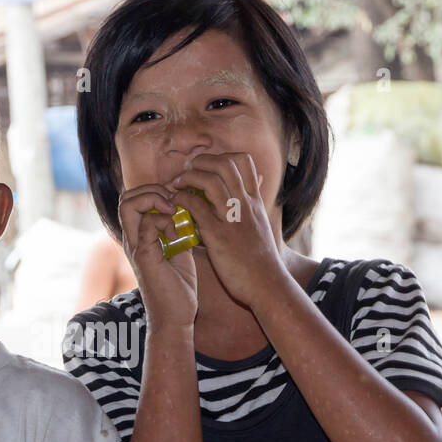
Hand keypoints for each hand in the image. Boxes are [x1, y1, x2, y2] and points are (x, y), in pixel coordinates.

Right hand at [116, 183, 196, 328]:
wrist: (176, 317)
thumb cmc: (179, 288)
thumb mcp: (179, 250)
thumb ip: (176, 230)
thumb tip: (185, 209)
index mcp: (139, 237)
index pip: (133, 199)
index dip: (154, 191)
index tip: (177, 202)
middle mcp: (132, 239)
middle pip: (125, 197)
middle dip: (152, 190)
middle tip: (174, 202)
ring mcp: (135, 247)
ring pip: (128, 204)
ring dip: (155, 200)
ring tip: (174, 212)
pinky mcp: (144, 256)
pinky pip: (148, 224)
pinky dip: (166, 221)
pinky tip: (180, 234)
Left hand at [172, 152, 286, 308]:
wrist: (267, 285)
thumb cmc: (262, 259)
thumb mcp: (262, 224)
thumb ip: (254, 204)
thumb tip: (257, 183)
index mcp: (255, 201)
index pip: (244, 162)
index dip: (223, 156)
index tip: (208, 165)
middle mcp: (246, 205)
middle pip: (226, 164)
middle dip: (203, 161)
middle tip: (188, 169)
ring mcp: (233, 219)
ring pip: (211, 181)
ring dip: (189, 177)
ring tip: (177, 184)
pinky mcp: (219, 236)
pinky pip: (197, 208)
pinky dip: (182, 200)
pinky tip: (175, 204)